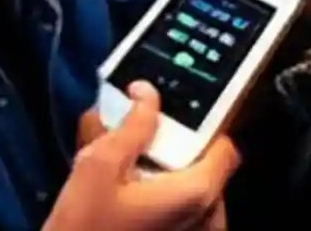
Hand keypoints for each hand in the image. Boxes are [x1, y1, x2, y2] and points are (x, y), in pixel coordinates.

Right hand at [44, 82, 240, 230]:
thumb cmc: (86, 229)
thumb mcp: (100, 166)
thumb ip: (131, 126)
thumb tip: (147, 94)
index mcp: (197, 193)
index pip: (224, 146)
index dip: (201, 127)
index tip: (169, 120)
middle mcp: (206, 219)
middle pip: (203, 169)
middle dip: (171, 152)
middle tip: (132, 144)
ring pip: (187, 194)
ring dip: (159, 177)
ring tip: (120, 172)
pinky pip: (178, 216)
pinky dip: (155, 200)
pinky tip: (121, 197)